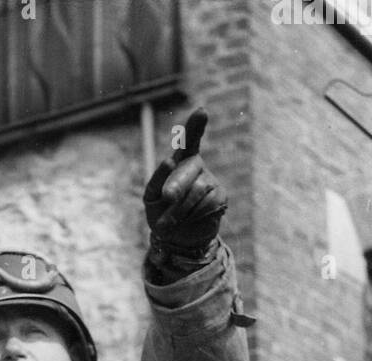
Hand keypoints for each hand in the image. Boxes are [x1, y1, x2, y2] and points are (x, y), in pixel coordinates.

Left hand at [143, 107, 226, 258]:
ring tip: (166, 224)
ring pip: (196, 191)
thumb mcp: (151, 197)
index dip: (195, 126)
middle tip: (166, 198)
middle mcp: (196, 166)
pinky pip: (207, 204)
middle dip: (176, 185)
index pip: (188, 141)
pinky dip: (192, 215)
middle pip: (188, 170)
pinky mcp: (220, 197)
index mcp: (179, 161)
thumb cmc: (160, 212)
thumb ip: (157, 181)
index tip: (202, 112)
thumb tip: (170, 162)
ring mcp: (210, 180)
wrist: (176, 237)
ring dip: (179, 209)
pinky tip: (186, 221)